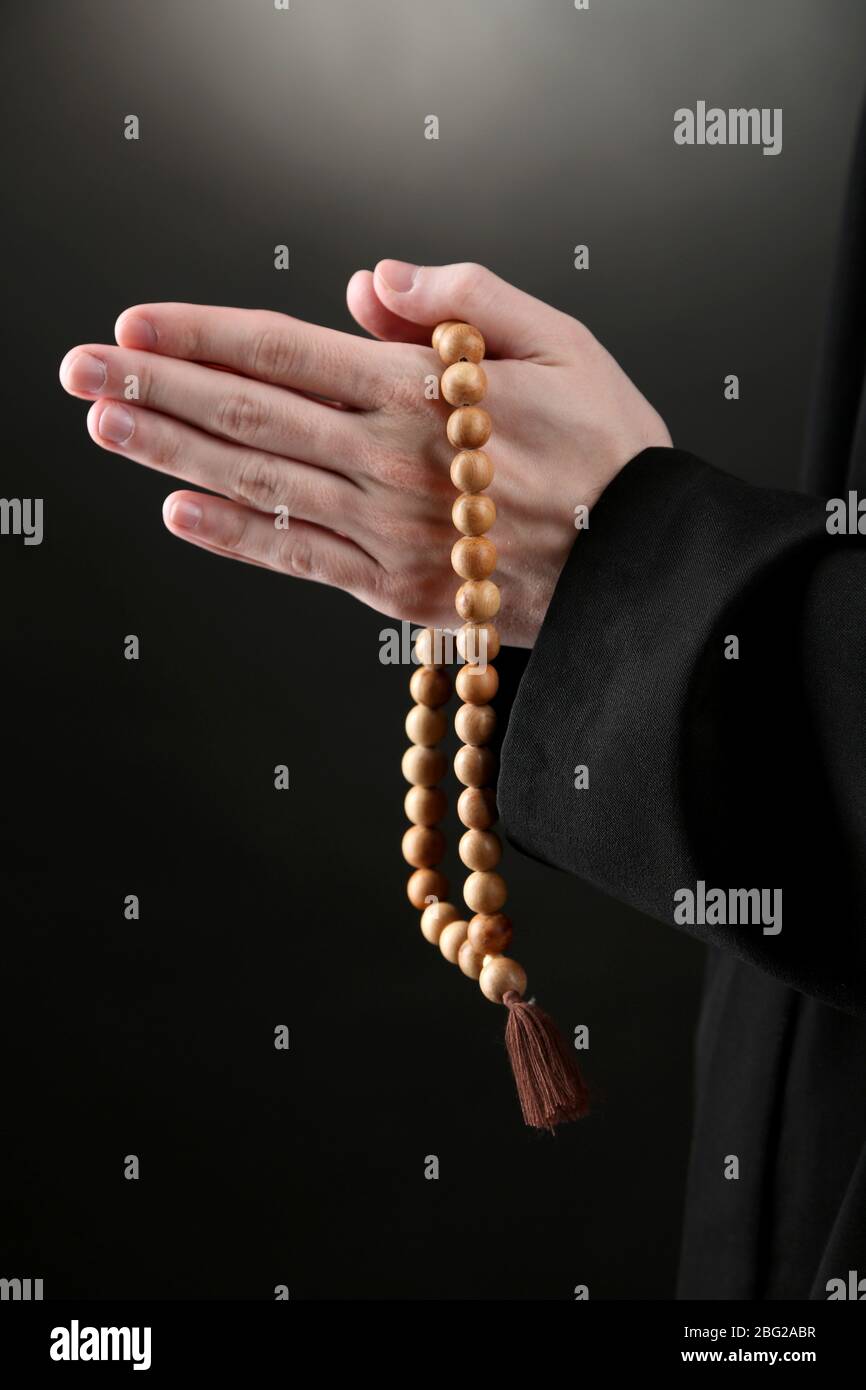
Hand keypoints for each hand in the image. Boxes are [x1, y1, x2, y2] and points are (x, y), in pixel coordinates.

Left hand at [59, 261, 670, 647]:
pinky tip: (179, 513)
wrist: (647, 571)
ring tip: (105, 428)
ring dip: (171, 455)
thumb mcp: (561, 339)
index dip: (202, 335)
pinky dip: (235, 537)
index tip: (136, 323)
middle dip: (156, 388)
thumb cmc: (611, 452)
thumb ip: (463, 297)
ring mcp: (385, 535)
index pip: (287, 353)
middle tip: (84, 369)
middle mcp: (389, 465)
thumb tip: (368, 281)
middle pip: (251, 416)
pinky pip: (297, 560)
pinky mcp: (391, 593)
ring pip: (258, 484)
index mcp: (424, 396)